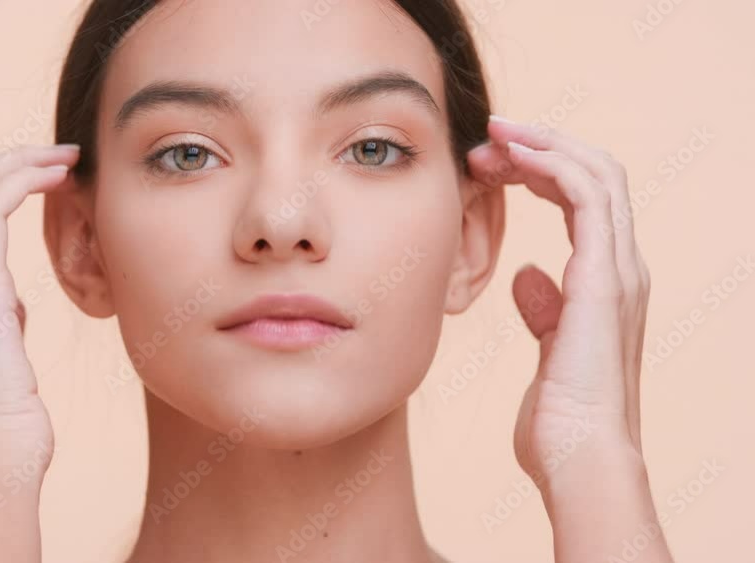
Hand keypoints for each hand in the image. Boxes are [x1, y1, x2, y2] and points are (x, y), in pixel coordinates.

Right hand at [0, 144, 78, 474]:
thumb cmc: (5, 426)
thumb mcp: (0, 361)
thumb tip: (12, 306)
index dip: (1, 185)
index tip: (49, 178)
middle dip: (9, 160)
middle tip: (60, 157)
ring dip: (18, 161)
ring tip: (66, 158)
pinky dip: (21, 180)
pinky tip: (58, 178)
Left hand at [467, 117, 649, 487]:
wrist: (579, 457)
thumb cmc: (560, 419)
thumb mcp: (546, 351)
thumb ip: (543, 310)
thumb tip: (527, 276)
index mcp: (606, 282)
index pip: (584, 200)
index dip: (539, 171)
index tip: (490, 163)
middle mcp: (621, 268)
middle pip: (593, 176)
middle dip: (540, 147)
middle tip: (488, 139)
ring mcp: (619, 270)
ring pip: (596, 174)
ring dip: (544, 145)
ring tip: (496, 134)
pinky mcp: (604, 277)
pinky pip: (587, 196)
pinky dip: (552, 165)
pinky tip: (513, 155)